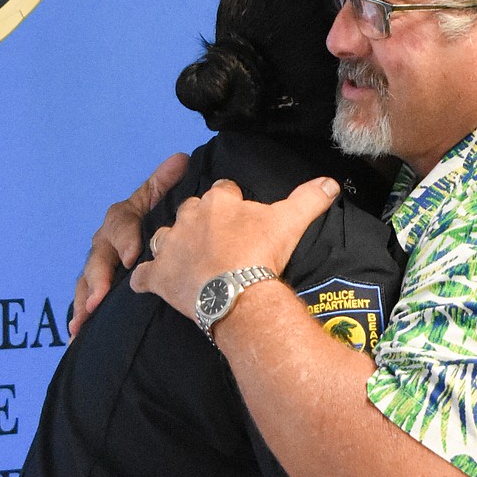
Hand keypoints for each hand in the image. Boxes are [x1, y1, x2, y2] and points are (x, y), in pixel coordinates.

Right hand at [69, 152, 189, 335]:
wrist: (140, 239)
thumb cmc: (150, 218)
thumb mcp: (157, 200)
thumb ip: (164, 184)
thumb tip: (180, 159)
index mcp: (120, 220)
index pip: (119, 225)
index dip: (125, 239)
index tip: (133, 256)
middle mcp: (104, 243)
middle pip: (97, 260)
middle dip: (99, 278)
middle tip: (102, 296)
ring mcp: (98, 267)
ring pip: (87, 282)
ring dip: (84, 301)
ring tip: (83, 319)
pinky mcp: (97, 287)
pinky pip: (85, 300)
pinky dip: (80, 316)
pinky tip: (77, 334)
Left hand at [130, 175, 340, 321]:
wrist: (239, 293)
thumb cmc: (262, 253)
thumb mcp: (291, 221)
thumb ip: (309, 198)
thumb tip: (332, 182)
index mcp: (217, 201)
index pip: (222, 190)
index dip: (232, 203)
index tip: (242, 218)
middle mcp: (187, 218)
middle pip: (190, 210)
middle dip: (200, 222)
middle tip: (218, 242)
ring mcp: (169, 248)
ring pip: (162, 238)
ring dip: (172, 245)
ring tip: (188, 260)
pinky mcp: (158, 277)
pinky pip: (144, 276)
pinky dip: (146, 280)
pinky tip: (150, 285)